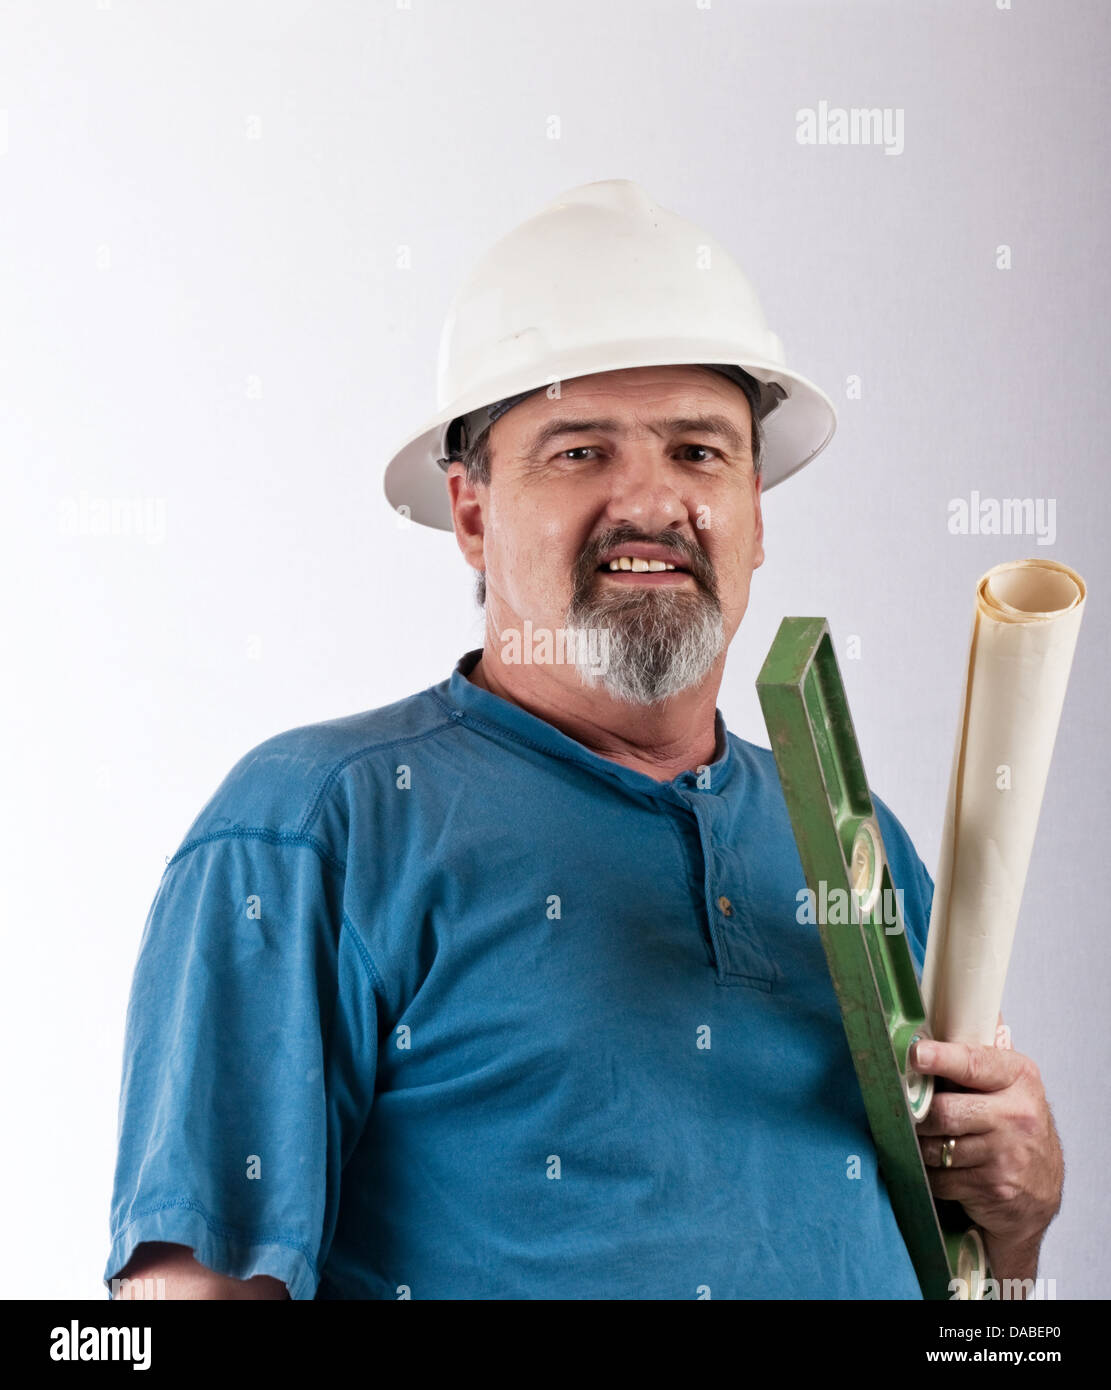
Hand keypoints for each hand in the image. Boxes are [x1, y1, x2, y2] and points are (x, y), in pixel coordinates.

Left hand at [911, 1028, 1062, 1281]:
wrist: (1041, 1186)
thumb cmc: (1015, 1124)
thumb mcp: (1008, 1081)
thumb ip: (977, 1051)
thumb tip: (947, 1006)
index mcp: (1018, 1077)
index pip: (974, 1063)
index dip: (941, 1058)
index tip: (916, 1054)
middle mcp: (1016, 1115)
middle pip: (945, 1111)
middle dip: (917, 1113)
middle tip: (903, 1109)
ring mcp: (1007, 1154)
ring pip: (937, 1147)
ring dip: (920, 1145)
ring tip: (922, 1137)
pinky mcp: (994, 1186)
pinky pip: (941, 1178)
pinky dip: (930, 1173)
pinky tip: (939, 1165)